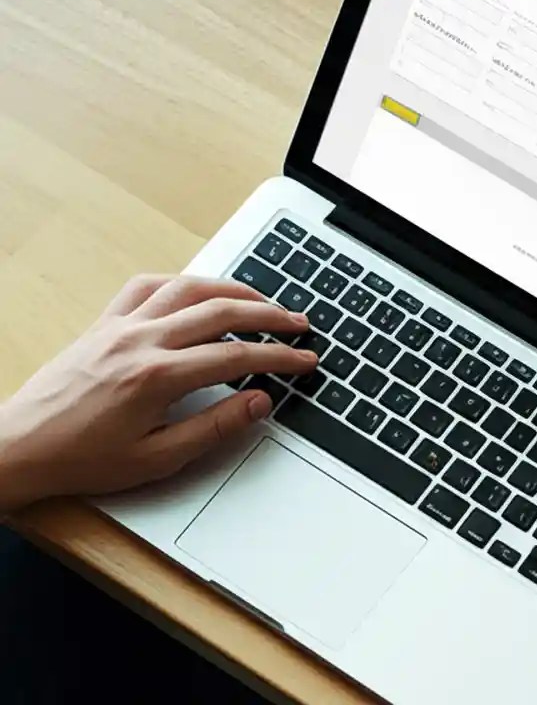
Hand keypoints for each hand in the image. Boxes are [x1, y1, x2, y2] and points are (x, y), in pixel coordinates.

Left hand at [0, 275, 318, 510]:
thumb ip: (214, 427)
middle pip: (221, 311)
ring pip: (188, 289)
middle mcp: (140, 341)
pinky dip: (180, 283)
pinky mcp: (103, 323)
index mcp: (157, 377)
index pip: (236, 356)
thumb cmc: (82, 458)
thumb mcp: (157, 458)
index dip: (279, 357)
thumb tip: (257, 402)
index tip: (304, 360)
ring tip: (262, 299)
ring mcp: (120, 326)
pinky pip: (147, 286)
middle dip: (269, 315)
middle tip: (299, 323)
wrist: (20, 447)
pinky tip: (198, 290)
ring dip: (232, 289)